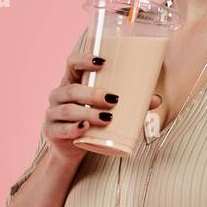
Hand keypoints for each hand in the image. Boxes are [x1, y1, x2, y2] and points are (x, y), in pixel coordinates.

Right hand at [43, 52, 161, 163]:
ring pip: (68, 110)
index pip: (71, 63)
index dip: (84, 59)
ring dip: (88, 113)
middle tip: (113, 99)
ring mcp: (52, 114)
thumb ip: (129, 103)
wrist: (72, 147)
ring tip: (106, 118)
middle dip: (92, 93)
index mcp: (71, 82)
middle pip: (71, 90)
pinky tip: (85, 128)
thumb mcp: (106, 108)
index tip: (102, 61)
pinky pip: (61, 129)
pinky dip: (74, 129)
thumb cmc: (91, 120)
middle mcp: (58, 95)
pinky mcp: (51, 132)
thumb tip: (155, 99)